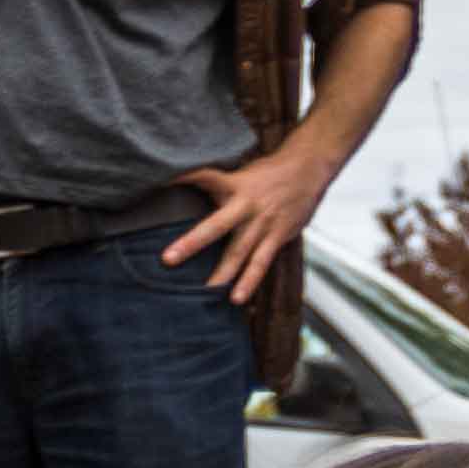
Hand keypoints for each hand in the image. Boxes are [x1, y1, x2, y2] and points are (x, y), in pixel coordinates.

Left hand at [161, 137, 340, 307]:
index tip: (159, 185)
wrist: (308, 168)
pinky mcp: (278, 236)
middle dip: (192, 244)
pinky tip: (237, 299)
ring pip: (239, 252)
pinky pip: (261, 263)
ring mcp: (263, 223)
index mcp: (234, 184)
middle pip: (215, 226)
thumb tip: (187, 188)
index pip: (203, 178)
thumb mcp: (242, 171)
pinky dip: (249, 281)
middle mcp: (247, 205)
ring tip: (204, 292)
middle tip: (168, 259)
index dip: (183, 179)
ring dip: (222, 273)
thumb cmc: (270, 171)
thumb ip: (220, 184)